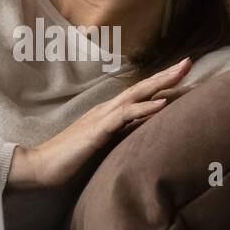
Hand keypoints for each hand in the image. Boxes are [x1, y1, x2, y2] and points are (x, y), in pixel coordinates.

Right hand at [11, 57, 194, 187]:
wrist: (39, 166)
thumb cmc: (69, 160)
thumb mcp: (102, 148)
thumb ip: (119, 140)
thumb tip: (140, 141)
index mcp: (109, 114)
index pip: (142, 96)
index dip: (164, 86)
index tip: (188, 80)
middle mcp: (107, 110)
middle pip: (143, 88)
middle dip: (168, 75)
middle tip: (190, 63)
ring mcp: (102, 118)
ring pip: (136, 95)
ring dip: (161, 83)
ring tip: (183, 72)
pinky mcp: (97, 131)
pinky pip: (124, 116)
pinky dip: (144, 108)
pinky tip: (162, 104)